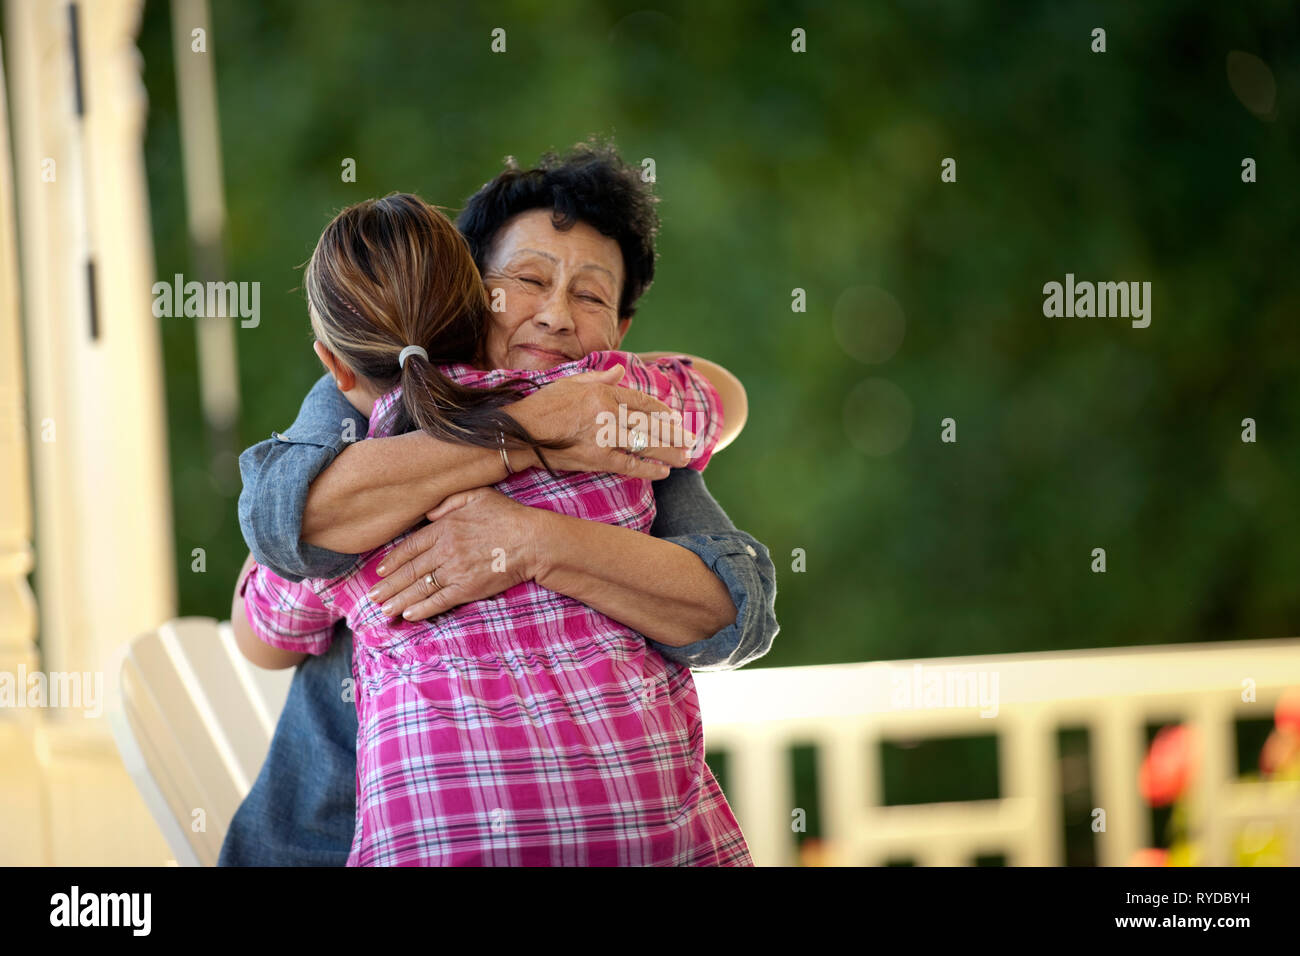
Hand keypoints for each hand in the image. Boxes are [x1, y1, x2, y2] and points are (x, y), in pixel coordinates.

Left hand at [367, 487, 540, 621]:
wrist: (532, 541)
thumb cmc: (508, 516)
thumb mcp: (477, 495)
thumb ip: (449, 502)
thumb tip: (427, 515)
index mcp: (444, 527)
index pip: (410, 546)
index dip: (393, 560)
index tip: (380, 571)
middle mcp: (445, 550)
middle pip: (410, 570)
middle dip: (389, 585)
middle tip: (373, 596)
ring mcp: (455, 571)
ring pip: (420, 588)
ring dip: (399, 600)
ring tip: (384, 610)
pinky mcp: (468, 589)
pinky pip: (439, 601)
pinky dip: (422, 609)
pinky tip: (408, 615)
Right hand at [507, 364, 695, 477]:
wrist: (521, 431)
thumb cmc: (541, 405)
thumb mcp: (569, 383)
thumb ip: (598, 378)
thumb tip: (619, 370)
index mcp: (603, 392)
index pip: (641, 400)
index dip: (661, 410)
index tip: (675, 417)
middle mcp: (609, 412)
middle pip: (649, 423)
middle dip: (673, 433)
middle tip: (690, 440)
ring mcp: (605, 436)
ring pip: (645, 444)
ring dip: (669, 451)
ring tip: (685, 457)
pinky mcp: (598, 458)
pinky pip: (629, 464)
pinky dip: (648, 469)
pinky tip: (663, 472)